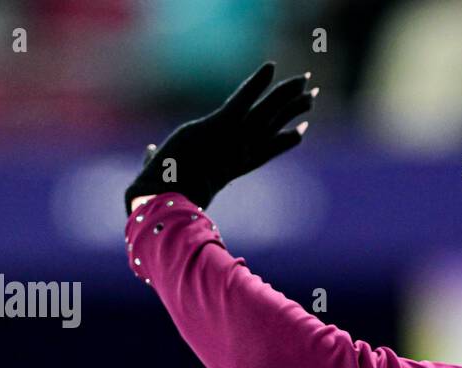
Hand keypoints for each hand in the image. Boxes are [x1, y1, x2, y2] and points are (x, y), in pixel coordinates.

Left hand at [124, 62, 315, 214]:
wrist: (163, 206)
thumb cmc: (158, 198)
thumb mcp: (159, 173)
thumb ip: (156, 159)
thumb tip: (148, 149)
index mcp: (227, 169)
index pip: (263, 152)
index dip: (283, 140)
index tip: (302, 131)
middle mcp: (236, 154)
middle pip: (272, 127)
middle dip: (293, 111)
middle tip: (313, 96)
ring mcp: (229, 140)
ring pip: (265, 114)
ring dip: (287, 96)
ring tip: (308, 82)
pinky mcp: (217, 126)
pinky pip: (241, 100)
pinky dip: (256, 83)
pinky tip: (271, 66)